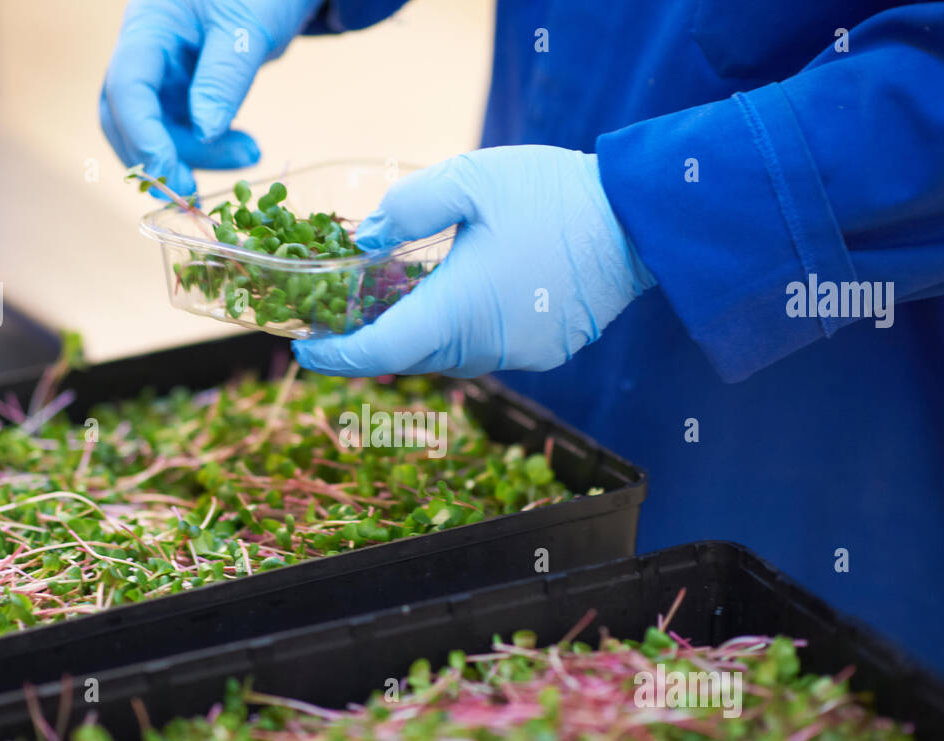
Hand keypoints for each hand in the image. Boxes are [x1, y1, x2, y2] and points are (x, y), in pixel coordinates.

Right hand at [100, 0, 322, 194]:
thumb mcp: (245, 29)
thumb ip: (223, 78)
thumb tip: (205, 132)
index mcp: (149, 26)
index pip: (126, 87)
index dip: (142, 136)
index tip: (171, 174)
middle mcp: (146, 53)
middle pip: (129, 118)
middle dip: (160, 158)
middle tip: (196, 192)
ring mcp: (162, 75)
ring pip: (158, 132)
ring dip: (198, 156)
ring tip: (251, 153)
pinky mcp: (183, 92)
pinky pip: (183, 131)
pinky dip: (210, 149)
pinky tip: (244, 148)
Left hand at [292, 145, 655, 377]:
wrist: (639, 216)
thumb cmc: (553, 194)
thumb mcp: (469, 180)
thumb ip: (407, 208)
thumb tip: (366, 239)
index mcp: (459, 310)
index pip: (380, 353)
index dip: (336, 357)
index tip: (303, 348)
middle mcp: (486, 345)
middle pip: (410, 358)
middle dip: (371, 342)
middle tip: (339, 316)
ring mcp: (519, 353)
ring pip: (447, 357)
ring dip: (416, 336)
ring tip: (392, 302)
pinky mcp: (545, 350)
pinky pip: (484, 350)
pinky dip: (458, 333)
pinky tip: (453, 298)